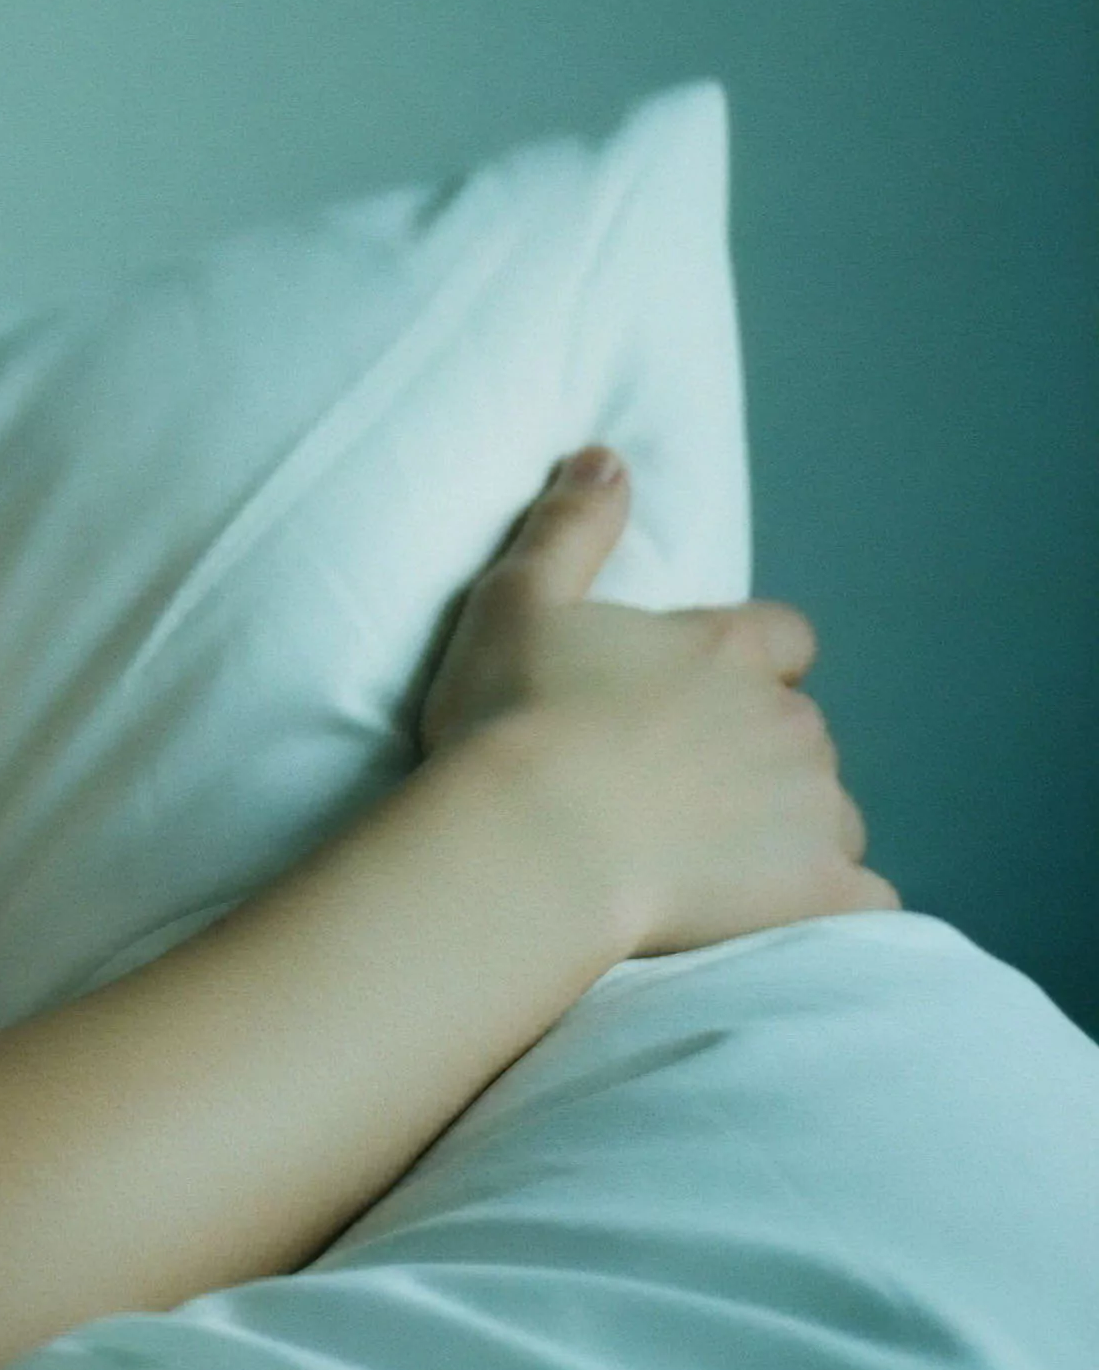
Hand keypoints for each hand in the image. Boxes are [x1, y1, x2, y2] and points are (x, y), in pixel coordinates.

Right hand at [421, 446, 895, 956]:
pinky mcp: (821, 888)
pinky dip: (828, 902)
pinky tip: (771, 911)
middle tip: (674, 789)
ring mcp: (812, 807)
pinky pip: (858, 897)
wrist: (529, 842)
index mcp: (727, 651)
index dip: (754, 661)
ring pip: (830, 812)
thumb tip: (606, 458)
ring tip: (707, 861)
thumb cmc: (511, 719)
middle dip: (758, 754)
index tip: (699, 693)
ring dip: (787, 828)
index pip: (785, 637)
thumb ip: (571, 528)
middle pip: (801, 731)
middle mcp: (787, 720)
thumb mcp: (517, 601)